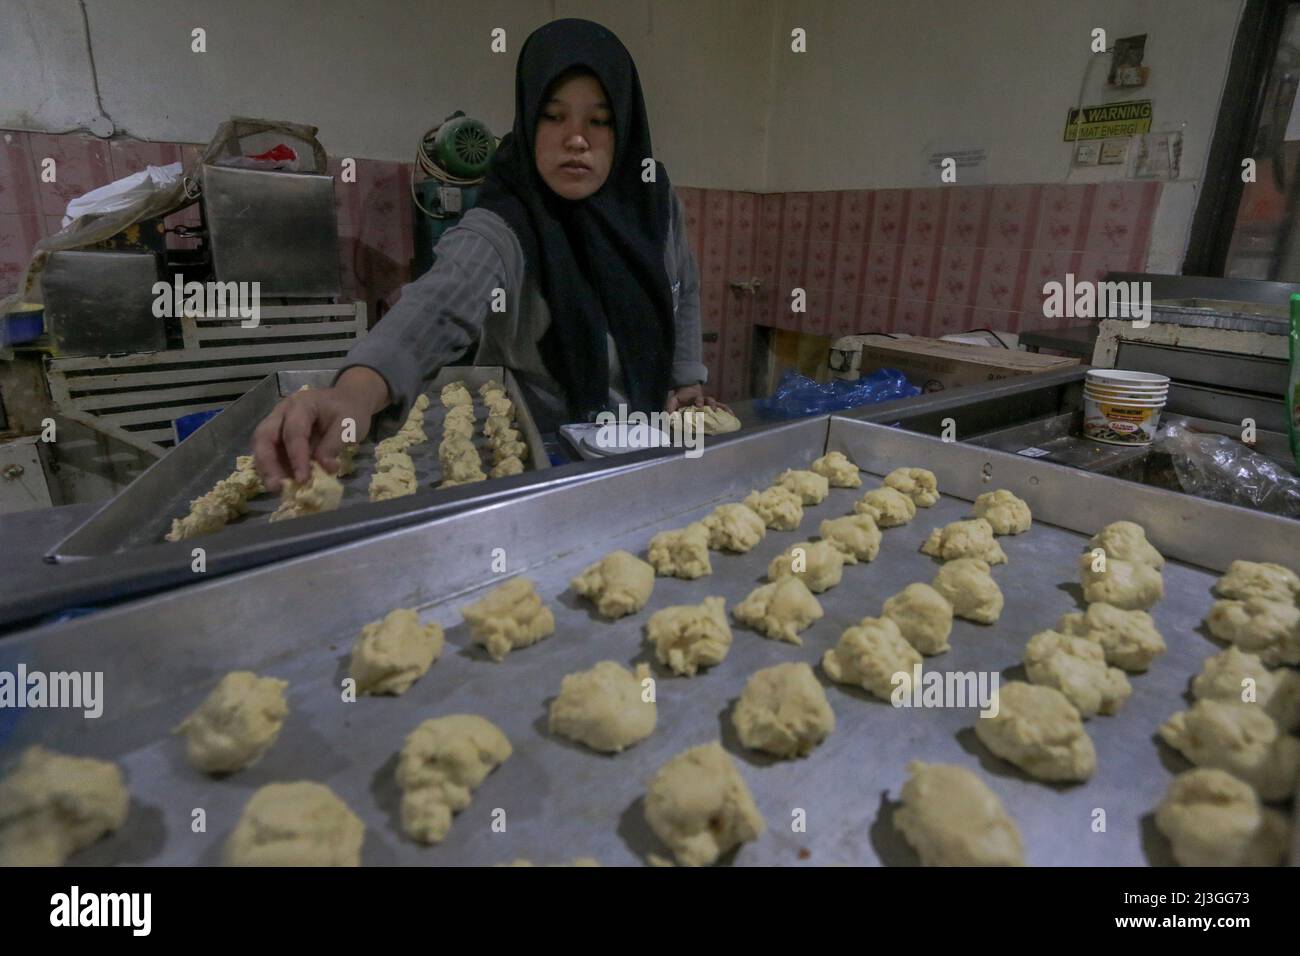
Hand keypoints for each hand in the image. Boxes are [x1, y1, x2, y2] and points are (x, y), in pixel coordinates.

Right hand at [251, 368, 387, 491]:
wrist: (348, 401)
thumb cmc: (349, 412)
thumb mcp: (349, 426)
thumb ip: (334, 446)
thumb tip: (325, 469)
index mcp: (302, 405)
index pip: (293, 432)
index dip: (296, 457)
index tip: (302, 479)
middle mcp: (282, 412)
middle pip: (264, 436)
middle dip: (268, 463)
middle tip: (276, 486)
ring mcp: (278, 423)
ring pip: (261, 445)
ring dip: (267, 468)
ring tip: (278, 488)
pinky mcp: (279, 435)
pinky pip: (270, 452)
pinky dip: (274, 467)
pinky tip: (283, 483)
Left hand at [664, 384, 730, 413]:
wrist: (686, 388)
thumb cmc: (680, 397)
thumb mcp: (673, 400)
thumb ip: (670, 407)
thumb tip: (667, 417)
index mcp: (694, 398)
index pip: (697, 399)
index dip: (698, 401)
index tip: (699, 405)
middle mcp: (703, 400)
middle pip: (709, 400)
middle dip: (711, 404)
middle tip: (713, 409)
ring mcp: (709, 402)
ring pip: (718, 404)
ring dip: (723, 409)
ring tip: (729, 415)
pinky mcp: (712, 406)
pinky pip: (722, 407)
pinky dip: (727, 411)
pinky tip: (733, 416)